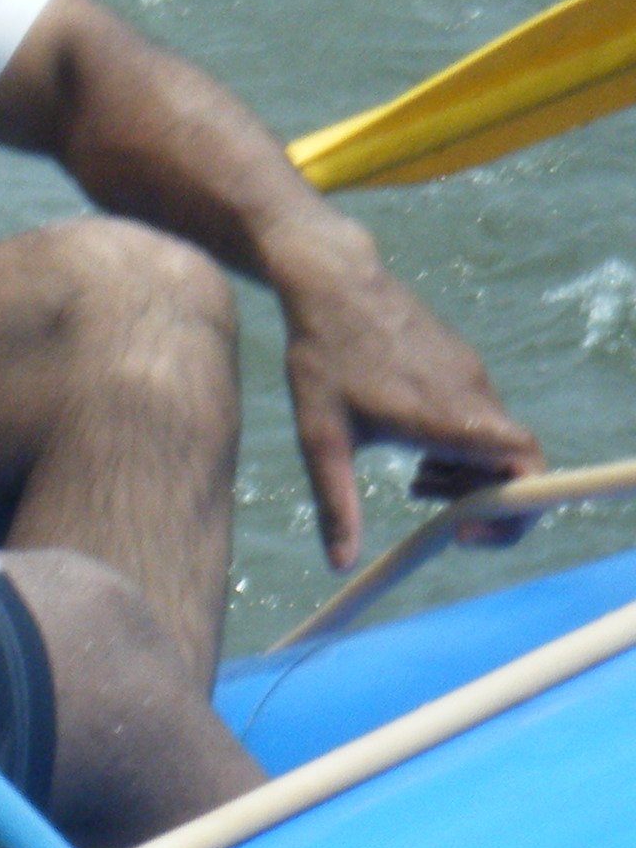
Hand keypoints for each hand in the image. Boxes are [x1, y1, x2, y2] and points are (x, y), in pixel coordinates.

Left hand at [271, 223, 541, 567]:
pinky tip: (412, 443)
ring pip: (495, 442)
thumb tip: (339, 565)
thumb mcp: (320, 439)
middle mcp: (476, 397)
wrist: (332, 282)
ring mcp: (473, 377)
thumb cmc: (323, 358)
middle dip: (480, 499)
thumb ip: (335, 504)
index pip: (528, 472)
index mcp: (452, 419)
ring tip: (415, 479)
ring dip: (466, 473)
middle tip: (430, 506)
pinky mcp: (463, 363)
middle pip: (515, 467)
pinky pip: (481, 418)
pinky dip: (459, 446)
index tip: (465, 529)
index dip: (514, 512)